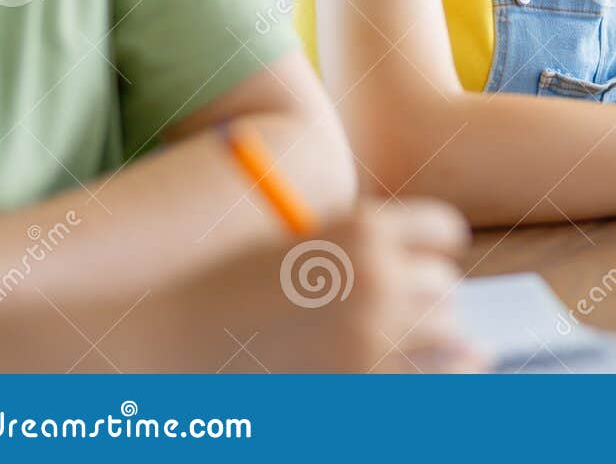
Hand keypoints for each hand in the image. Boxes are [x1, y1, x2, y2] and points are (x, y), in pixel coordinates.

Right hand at [169, 198, 478, 372]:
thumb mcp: (304, 247)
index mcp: (362, 228)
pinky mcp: (363, 387)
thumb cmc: (231, 293)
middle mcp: (376, 277)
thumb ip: (366, 254)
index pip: (443, 230)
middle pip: (445, 287)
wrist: (165, 343)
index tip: (435, 258)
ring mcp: (372, 337)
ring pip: (449, 336)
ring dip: (440, 344)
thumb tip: (435, 279)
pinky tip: (439, 382)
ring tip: (431, 350)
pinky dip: (441, 382)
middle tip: (414, 313)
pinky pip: (436, 383)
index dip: (439, 246)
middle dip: (431, 300)